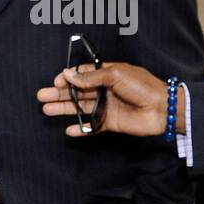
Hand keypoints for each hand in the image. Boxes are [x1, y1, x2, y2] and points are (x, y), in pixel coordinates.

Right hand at [37, 62, 178, 136]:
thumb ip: (91, 77)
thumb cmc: (142, 86)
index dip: (68, 78)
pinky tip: (68, 130)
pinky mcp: (111, 123)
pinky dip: (80, 129)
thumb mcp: (116, 74)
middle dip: (59, 94)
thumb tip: (68, 75)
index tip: (56, 82)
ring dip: (64, 109)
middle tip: (41, 97)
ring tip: (46, 110)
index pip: (82, 75)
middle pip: (77, 92)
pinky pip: (92, 126)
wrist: (162, 108)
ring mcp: (107, 107)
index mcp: (107, 74)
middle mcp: (105, 90)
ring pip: (80, 108)